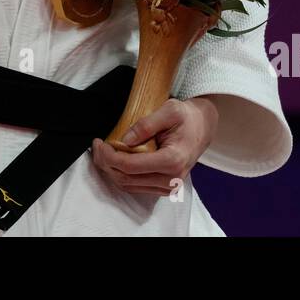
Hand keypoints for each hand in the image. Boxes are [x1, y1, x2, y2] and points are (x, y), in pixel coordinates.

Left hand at [90, 96, 218, 196]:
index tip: (98, 142)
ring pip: (128, 186)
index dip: (108, 156)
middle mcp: (171, 179)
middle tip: (97, 147)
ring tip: (103, 152)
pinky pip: (136, 186)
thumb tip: (124, 140)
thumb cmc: (186, 117)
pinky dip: (121, 175)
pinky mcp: (165, 188)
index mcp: (172, 160)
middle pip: (126, 179)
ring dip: (111, 171)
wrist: (203, 128)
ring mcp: (168, 187)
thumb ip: (146, 124)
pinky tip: (116, 160)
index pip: (130, 166)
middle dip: (106, 163)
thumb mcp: (169, 110)